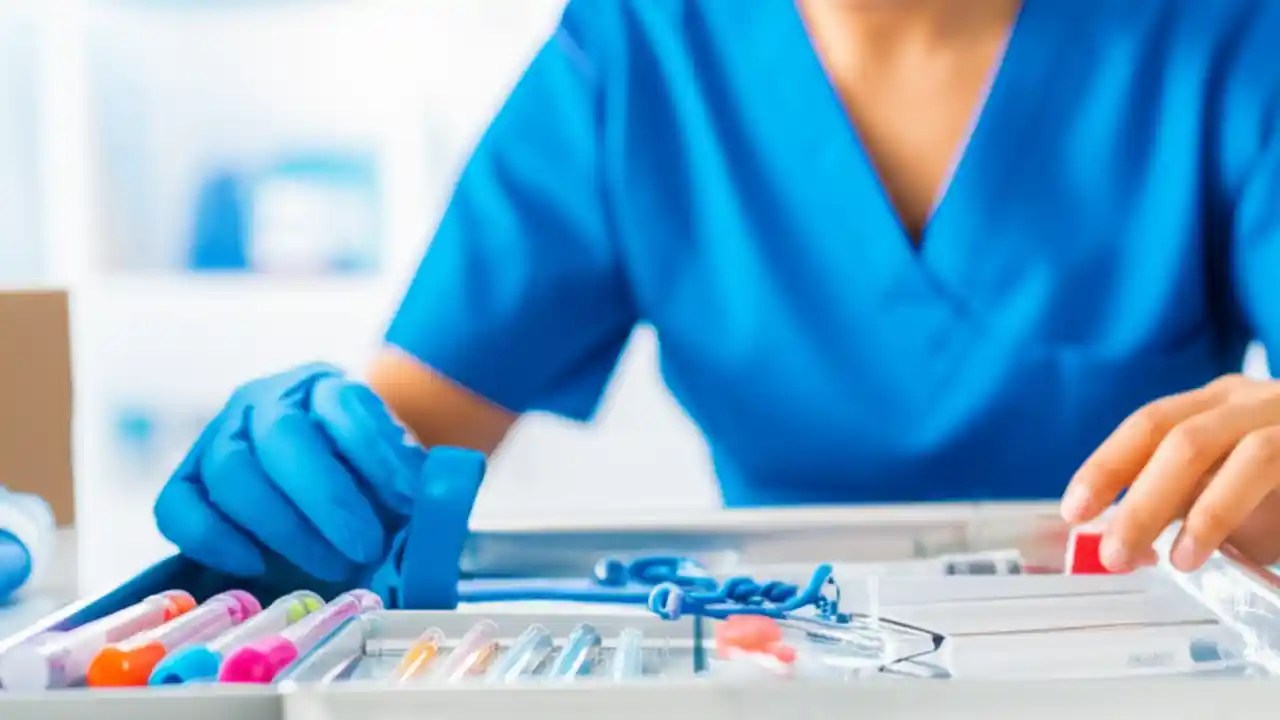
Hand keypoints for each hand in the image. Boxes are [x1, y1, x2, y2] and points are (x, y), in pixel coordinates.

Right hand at [154, 363, 427, 582]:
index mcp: (325, 386)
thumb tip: (424, 513)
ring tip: (330, 565)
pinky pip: (178, 506)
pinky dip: (212, 538)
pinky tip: (253, 564)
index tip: (407, 502)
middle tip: (365, 547)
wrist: (323, 477)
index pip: (346, 406)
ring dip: (283, 528)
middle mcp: (265, 400)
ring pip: (232, 472)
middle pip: (282, 438)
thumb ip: (409, 485)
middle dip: (327, 499)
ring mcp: (219, 436)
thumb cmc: (364, 479)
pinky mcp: (186, 479)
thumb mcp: (396, 471)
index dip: (377, 455)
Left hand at [1061, 374, 1279, 572]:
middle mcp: (1246, 400)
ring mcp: (1278, 414)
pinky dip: (1214, 512)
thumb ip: (1186, 509)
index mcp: (1218, 406)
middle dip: (1126, 495)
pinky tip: (1192, 551)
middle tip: (1106, 552)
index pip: (1149, 424)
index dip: (1105, 465)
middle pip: (1168, 434)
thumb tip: (1127, 544)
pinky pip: (1257, 464)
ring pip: (1197, 444)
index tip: (1073, 511)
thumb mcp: (1237, 498)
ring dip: (1154, 504)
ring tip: (1136, 558)